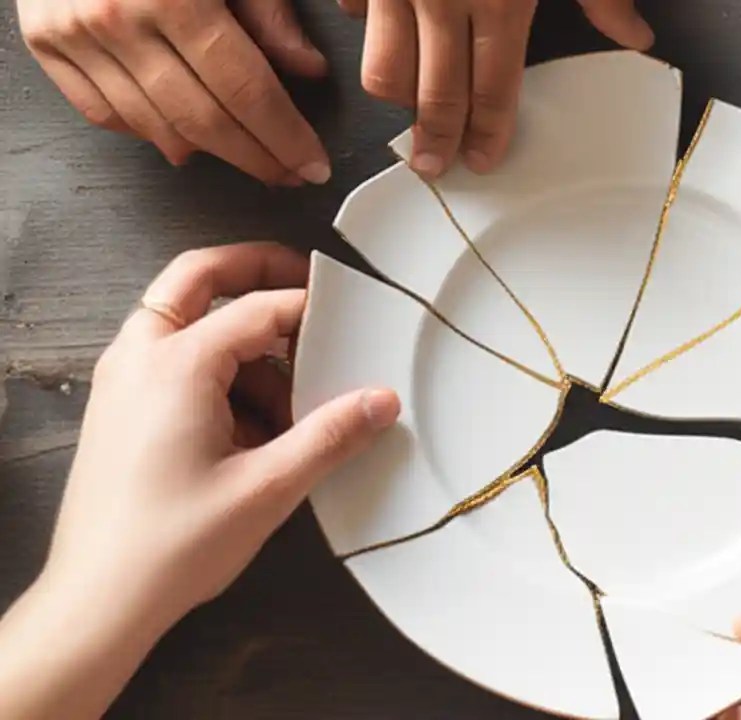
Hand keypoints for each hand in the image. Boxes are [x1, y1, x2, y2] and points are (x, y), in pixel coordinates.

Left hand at [0, 243, 398, 718]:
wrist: (98, 600)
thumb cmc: (175, 544)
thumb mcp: (268, 488)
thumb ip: (330, 435)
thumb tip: (383, 400)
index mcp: (176, 364)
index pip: (258, 308)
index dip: (311, 309)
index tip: (352, 319)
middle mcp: (140, 357)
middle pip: (197, 277)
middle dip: (253, 269)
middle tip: (304, 282)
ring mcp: (123, 381)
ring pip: (187, 322)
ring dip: (242, 340)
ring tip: (291, 400)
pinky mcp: (121, 409)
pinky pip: (175, 362)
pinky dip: (219, 373)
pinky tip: (257, 431)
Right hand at [18, 0, 331, 184]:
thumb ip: (268, 10)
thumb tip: (309, 69)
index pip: (246, 91)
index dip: (285, 137)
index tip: (312, 164)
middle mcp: (117, 19)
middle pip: (203, 120)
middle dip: (256, 158)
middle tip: (288, 174)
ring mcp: (73, 34)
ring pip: (154, 126)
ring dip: (207, 153)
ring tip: (245, 158)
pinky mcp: (42, 42)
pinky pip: (102, 113)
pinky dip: (147, 133)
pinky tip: (181, 138)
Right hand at [342, 0, 653, 176]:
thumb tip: (637, 37)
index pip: (491, 89)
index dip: (486, 132)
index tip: (481, 159)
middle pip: (433, 93)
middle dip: (432, 138)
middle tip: (432, 165)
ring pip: (383, 65)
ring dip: (398, 95)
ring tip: (410, 107)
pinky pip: (354, 9)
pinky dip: (366, 25)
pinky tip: (380, 28)